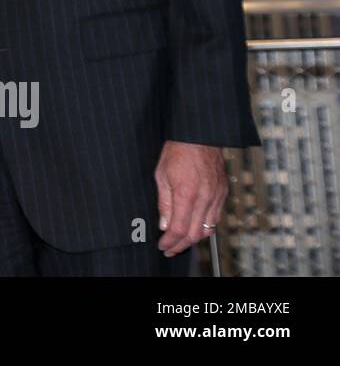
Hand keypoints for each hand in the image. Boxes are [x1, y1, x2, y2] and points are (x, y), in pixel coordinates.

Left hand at [155, 141, 227, 256]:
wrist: (198, 135)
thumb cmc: (177, 151)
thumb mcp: (161, 175)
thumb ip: (164, 203)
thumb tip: (164, 225)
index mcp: (187, 194)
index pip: (179, 229)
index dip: (171, 242)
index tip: (163, 246)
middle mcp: (205, 198)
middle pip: (195, 234)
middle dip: (181, 245)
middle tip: (170, 249)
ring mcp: (217, 196)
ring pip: (208, 229)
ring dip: (194, 239)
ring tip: (180, 242)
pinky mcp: (223, 192)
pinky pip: (216, 217)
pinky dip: (205, 227)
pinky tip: (195, 227)